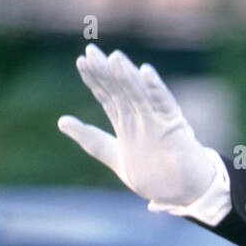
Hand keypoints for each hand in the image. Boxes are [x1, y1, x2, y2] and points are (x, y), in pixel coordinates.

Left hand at [57, 43, 217, 207]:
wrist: (184, 193)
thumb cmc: (154, 175)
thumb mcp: (115, 157)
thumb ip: (91, 140)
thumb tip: (61, 121)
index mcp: (126, 123)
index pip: (107, 96)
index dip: (94, 80)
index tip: (81, 61)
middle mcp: (140, 117)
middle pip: (119, 91)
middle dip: (105, 73)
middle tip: (91, 52)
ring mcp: (158, 121)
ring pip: (139, 95)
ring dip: (127, 77)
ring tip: (114, 58)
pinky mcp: (175, 128)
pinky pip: (165, 106)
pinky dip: (156, 90)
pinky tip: (146, 73)